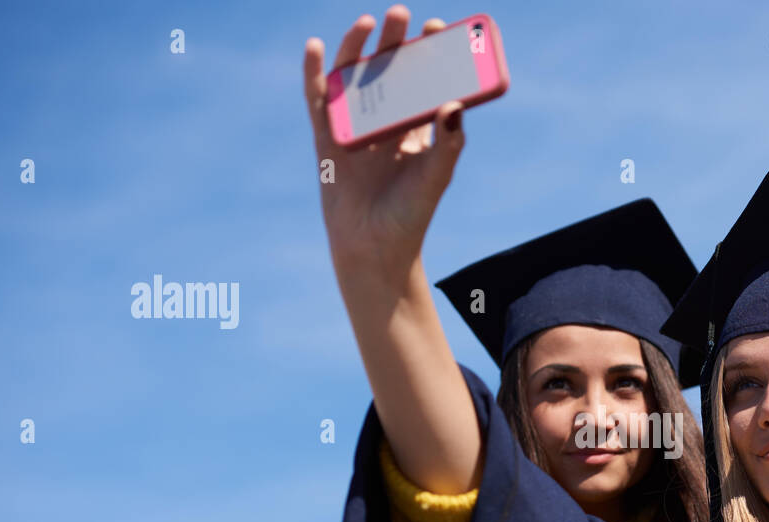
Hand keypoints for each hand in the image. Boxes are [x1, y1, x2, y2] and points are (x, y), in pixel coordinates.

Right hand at [302, 7, 465, 289]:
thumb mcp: (435, 178)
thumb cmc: (410, 216)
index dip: (430, 54)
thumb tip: (454, 105)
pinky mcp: (327, 139)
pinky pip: (319, 101)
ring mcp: (355, 128)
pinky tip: (314, 48)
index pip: (425, 82)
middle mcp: (386, 123)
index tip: (438, 28)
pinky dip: (314, 74)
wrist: (374, 251)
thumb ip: (448, 144)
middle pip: (389, 72)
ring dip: (357, 49)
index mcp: (416, 128)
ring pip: (354, 79)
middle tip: (401, 15)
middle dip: (395, 42)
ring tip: (367, 22)